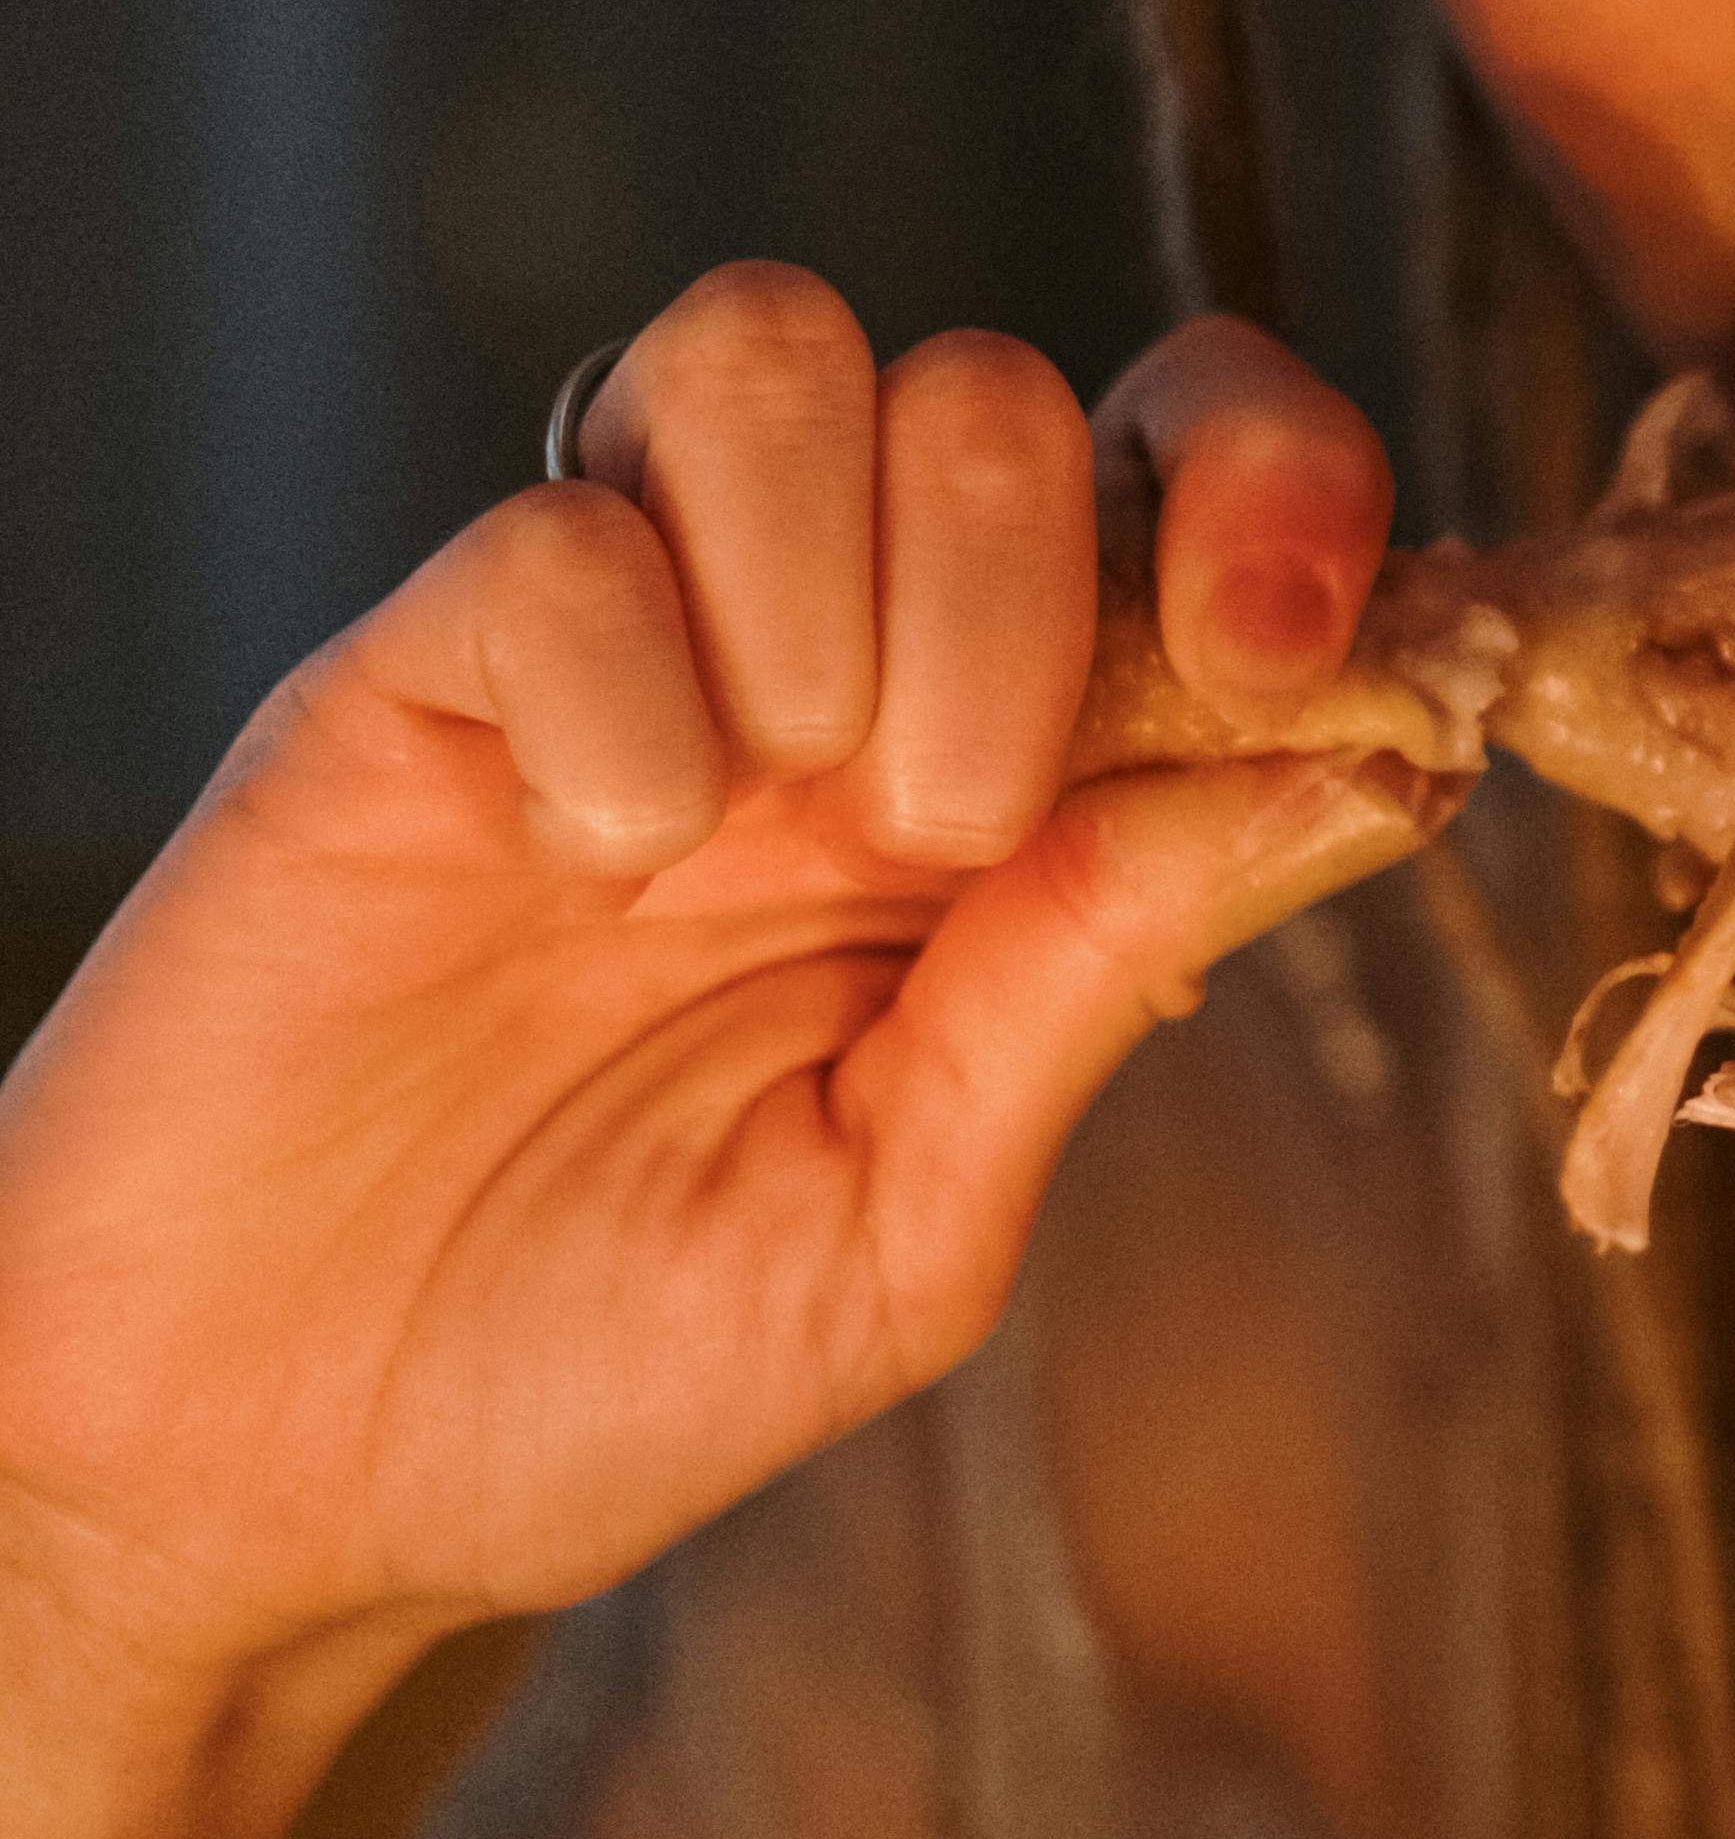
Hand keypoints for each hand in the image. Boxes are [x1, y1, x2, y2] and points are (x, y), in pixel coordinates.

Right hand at [0, 268, 1425, 1739]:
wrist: (263, 1485)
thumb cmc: (584, 1370)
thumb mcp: (907, 1226)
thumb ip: (1099, 979)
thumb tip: (1367, 768)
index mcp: (986, 795)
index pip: (1184, 492)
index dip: (1284, 496)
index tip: (1294, 653)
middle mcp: (815, 679)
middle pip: (1003, 391)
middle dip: (1038, 579)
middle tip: (946, 827)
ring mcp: (614, 657)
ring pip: (777, 353)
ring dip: (837, 564)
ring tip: (772, 816)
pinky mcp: (410, 678)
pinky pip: (559, 536)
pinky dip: (621, 685)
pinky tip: (581, 860)